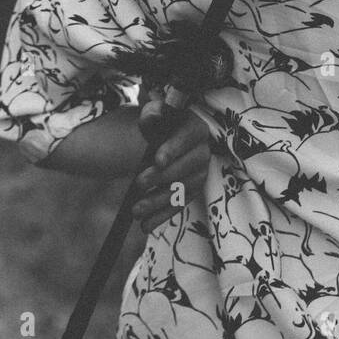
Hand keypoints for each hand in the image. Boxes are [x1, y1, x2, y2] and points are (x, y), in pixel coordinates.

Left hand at [131, 111, 211, 232]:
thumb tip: (153, 117)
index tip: (157, 160)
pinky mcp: (191, 192)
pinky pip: (179, 206)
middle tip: (138, 183)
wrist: (160, 141)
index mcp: (196, 128)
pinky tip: (146, 225)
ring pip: (183, 190)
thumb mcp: (153, 113)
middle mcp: (203, 152)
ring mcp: (199, 174)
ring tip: (136, 209)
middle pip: (188, 166)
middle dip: (163, 176)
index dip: (174, 148)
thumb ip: (152, 113)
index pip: (188, 137)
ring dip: (159, 201)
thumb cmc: (158, 124)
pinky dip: (162, 216)